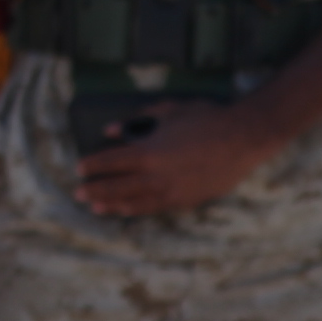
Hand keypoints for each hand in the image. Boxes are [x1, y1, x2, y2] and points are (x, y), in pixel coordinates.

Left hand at [72, 97, 282, 216]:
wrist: (243, 139)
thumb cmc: (205, 119)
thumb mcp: (168, 110)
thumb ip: (137, 120)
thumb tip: (110, 130)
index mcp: (149, 151)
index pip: (112, 162)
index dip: (94, 166)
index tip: (79, 168)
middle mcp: (156, 176)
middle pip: (118, 186)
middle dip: (95, 189)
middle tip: (78, 193)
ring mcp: (171, 191)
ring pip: (134, 202)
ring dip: (112, 204)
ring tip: (95, 207)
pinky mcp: (185, 200)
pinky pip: (154, 208)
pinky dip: (136, 209)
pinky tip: (125, 210)